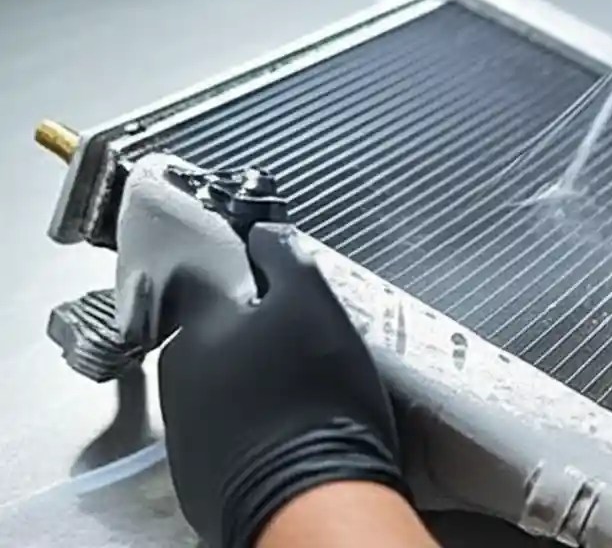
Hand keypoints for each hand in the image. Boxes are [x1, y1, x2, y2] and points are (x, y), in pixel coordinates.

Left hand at [157, 224, 407, 546]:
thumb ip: (284, 258)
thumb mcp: (313, 304)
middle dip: (251, 336)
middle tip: (303, 345)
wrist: (308, 497)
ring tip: (301, 393)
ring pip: (219, 387)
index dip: (247, 278)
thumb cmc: (315, 396)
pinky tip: (288, 433)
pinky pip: (227, 435)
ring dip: (251, 383)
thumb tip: (263, 233)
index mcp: (198, 328)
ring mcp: (184, 431)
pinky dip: (252, 429)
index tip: (277, 285)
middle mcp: (177, 376)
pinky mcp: (201, 476)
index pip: (208, 282)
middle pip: (215, 338)